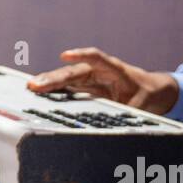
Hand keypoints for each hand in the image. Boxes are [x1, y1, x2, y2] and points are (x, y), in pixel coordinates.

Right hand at [27, 47, 178, 115]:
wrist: (151, 90)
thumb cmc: (147, 93)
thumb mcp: (143, 105)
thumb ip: (130, 113)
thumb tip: (122, 127)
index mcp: (115, 69)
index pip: (96, 58)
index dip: (81, 56)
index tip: (65, 56)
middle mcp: (99, 71)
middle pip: (74, 72)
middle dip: (54, 77)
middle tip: (35, 84)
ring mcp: (90, 79)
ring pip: (67, 78)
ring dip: (49, 83)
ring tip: (31, 87)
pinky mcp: (85, 88)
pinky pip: (67, 87)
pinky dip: (54, 90)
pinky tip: (39, 93)